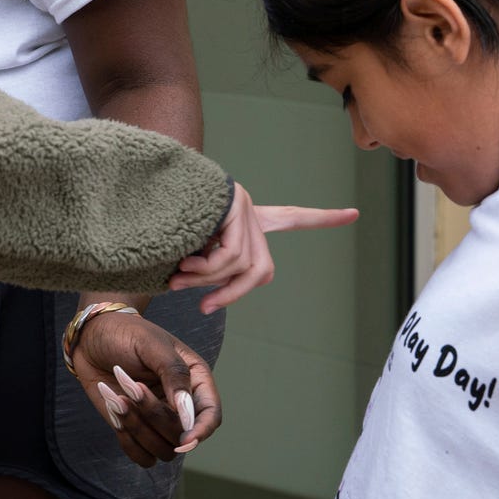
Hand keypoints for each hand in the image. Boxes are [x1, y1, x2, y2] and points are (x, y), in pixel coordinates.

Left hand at [68, 307, 220, 466]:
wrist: (92, 337)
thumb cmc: (126, 334)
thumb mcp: (152, 345)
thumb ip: (174, 375)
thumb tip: (188, 415)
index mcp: (195, 380)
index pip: (211, 416)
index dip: (201, 432)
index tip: (183, 440)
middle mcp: (181, 404)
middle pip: (182, 435)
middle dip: (153, 415)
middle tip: (130, 385)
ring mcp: (158, 420)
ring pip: (163, 450)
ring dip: (137, 428)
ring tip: (117, 396)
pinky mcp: (137, 430)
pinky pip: (142, 456)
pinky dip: (127, 441)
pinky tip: (114, 410)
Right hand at [167, 182, 358, 311]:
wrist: (144, 191)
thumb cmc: (159, 225)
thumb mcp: (186, 252)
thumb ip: (204, 270)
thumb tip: (207, 299)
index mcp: (244, 216)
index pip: (290, 217)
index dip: (322, 217)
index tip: (354, 213)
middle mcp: (249, 209)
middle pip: (262, 269)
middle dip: (235, 294)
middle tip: (204, 308)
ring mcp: (242, 206)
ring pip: (243, 266)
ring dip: (208, 282)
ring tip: (178, 280)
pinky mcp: (233, 206)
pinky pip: (231, 256)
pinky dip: (206, 271)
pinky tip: (181, 267)